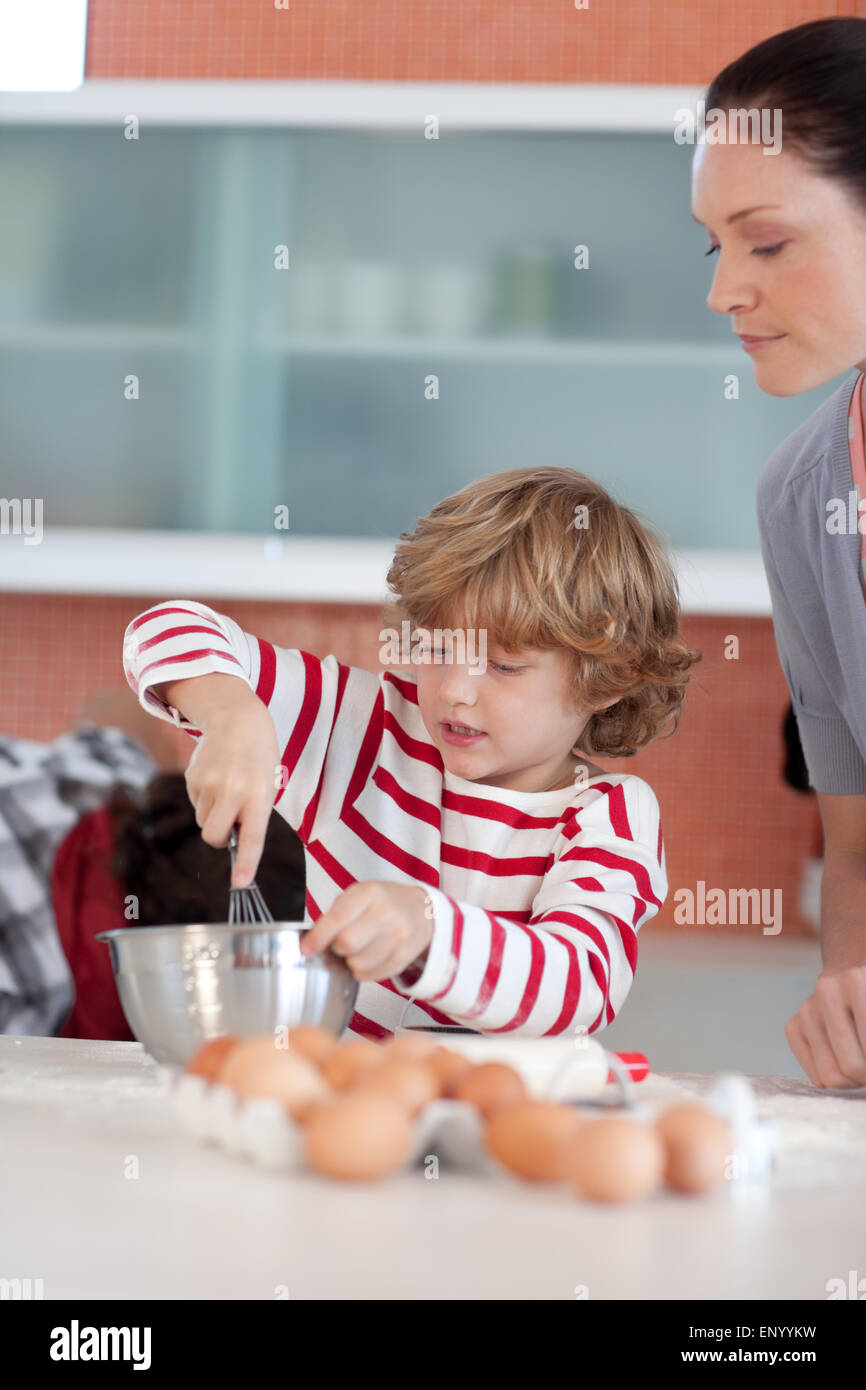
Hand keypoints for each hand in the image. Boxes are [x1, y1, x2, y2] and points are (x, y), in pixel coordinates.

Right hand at [182, 699, 280, 886]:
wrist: (237, 720)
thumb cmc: (259, 759)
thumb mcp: (266, 786)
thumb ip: (253, 814)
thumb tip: (231, 841)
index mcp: (259, 796)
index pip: (253, 837)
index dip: (246, 863)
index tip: (240, 883)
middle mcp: (233, 791)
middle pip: (214, 836)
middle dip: (219, 837)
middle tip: (231, 822)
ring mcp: (210, 784)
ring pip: (203, 821)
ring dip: (214, 813)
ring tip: (228, 786)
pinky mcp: (192, 777)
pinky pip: (196, 803)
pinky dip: (205, 797)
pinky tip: (217, 776)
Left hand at [300, 881, 433, 981]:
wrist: (422, 910)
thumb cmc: (382, 903)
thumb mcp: (358, 895)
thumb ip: (335, 915)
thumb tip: (311, 943)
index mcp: (369, 893)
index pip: (338, 918)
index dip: (318, 937)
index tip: (306, 949)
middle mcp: (387, 912)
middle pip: (347, 944)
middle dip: (337, 948)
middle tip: (341, 943)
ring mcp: (399, 935)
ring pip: (358, 964)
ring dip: (350, 961)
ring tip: (359, 949)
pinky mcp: (405, 956)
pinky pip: (372, 976)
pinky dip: (363, 971)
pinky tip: (369, 957)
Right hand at [785, 965, 865, 1087]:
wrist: (853, 976)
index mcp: (857, 982)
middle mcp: (827, 992)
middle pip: (852, 1067)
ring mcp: (807, 1010)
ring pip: (831, 1076)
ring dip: (854, 1082)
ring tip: (863, 1067)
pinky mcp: (794, 1026)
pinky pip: (816, 1077)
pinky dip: (837, 1080)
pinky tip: (846, 1061)